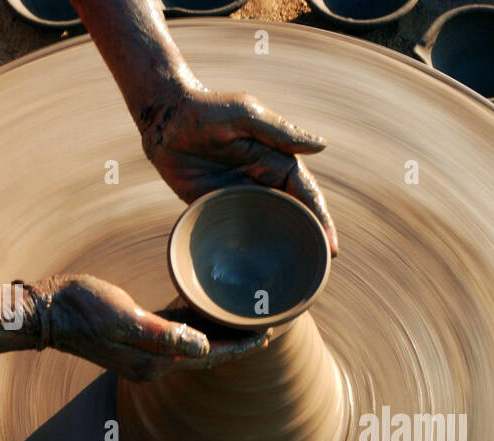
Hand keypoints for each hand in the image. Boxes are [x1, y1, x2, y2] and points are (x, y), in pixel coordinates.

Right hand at [28, 274, 270, 380]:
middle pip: (207, 355)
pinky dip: (197, 327)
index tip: (267, 336)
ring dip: (220, 337)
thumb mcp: (127, 318)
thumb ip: (166, 335)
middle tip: (266, 328)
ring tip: (245, 323)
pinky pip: (177, 336)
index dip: (241, 348)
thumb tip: (205, 348)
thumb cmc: (84, 309)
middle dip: (237, 345)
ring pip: (194, 346)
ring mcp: (145, 354)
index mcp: (156, 362)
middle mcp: (154, 364)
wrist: (47, 311)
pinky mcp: (137, 339)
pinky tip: (210, 316)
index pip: (210, 358)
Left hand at [140, 86, 338, 254]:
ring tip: (295, 277)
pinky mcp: (216, 205)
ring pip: (269, 227)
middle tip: (320, 271)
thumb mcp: (246, 116)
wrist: (162, 118)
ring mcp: (241, 195)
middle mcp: (263, 181)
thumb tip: (323, 146)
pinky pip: (237, 231)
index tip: (331, 248)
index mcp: (276, 161)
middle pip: (294, 216)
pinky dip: (248, 249)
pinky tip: (255, 270)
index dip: (322, 221)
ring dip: (282, 249)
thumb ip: (281, 132)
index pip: (307, 196)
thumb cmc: (206, 109)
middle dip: (309, 241)